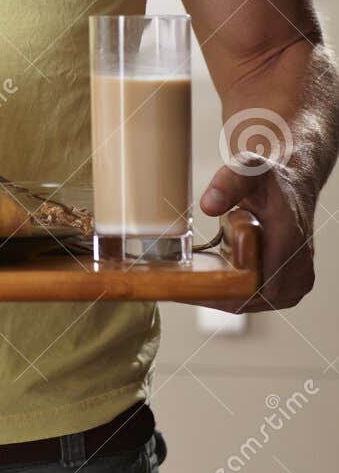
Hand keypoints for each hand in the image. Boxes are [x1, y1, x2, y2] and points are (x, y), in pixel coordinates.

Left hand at [199, 158, 314, 312]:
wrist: (294, 189)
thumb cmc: (270, 180)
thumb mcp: (248, 168)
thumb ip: (228, 182)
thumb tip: (208, 206)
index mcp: (288, 239)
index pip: (253, 282)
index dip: (217, 287)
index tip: (184, 283)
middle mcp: (297, 267)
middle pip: (245, 299)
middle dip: (210, 292)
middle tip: (174, 282)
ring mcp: (296, 283)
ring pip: (247, 304)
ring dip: (217, 294)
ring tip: (188, 280)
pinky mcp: (289, 290)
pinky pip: (253, 302)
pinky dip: (229, 294)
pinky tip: (207, 281)